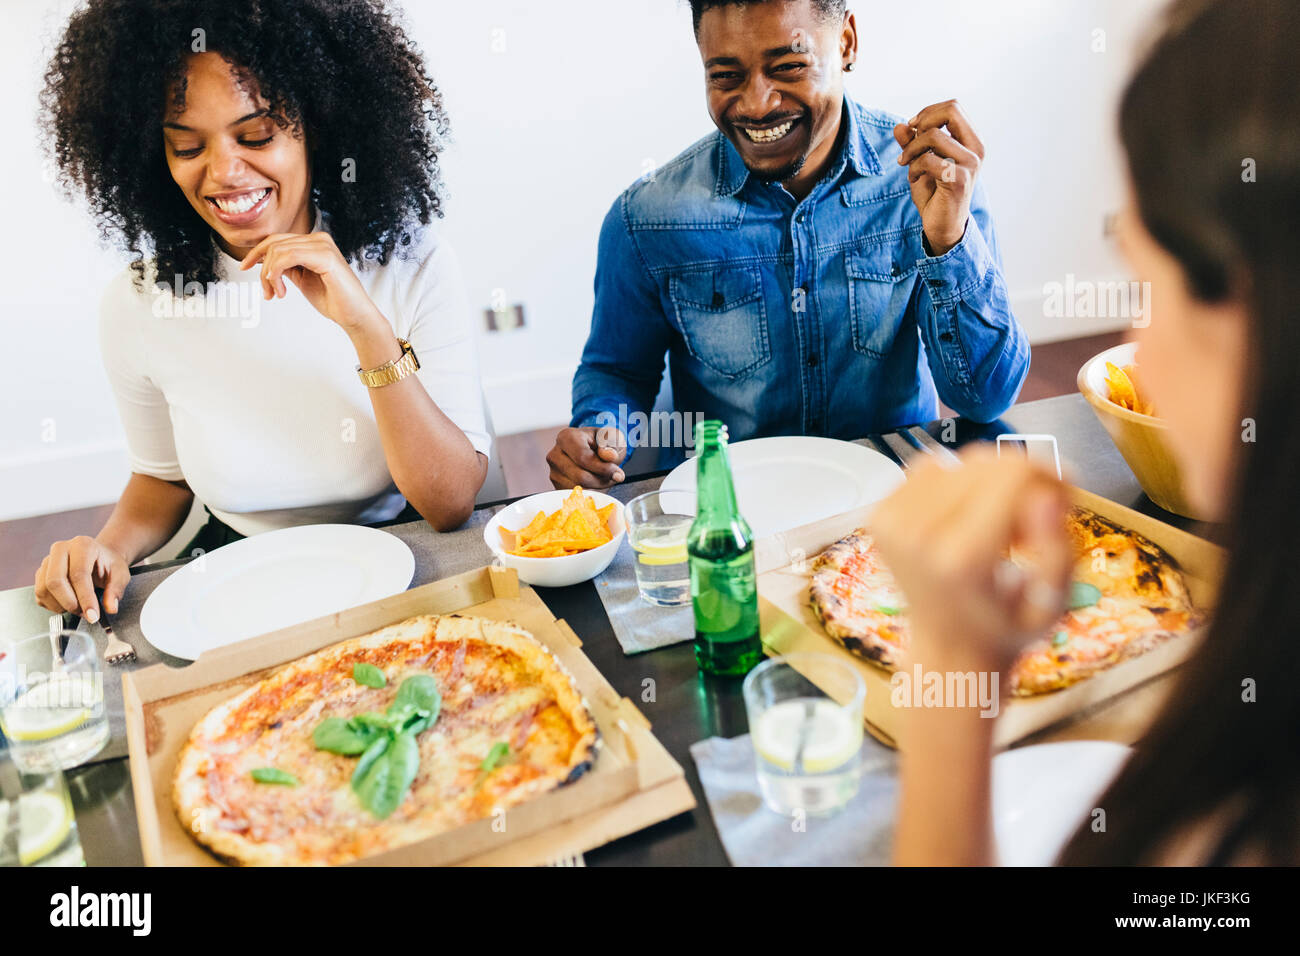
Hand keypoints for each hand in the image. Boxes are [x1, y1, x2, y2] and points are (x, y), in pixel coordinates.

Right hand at [34, 536, 130, 622]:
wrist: (99, 558)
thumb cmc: (109, 565)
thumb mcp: (121, 574)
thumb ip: (116, 590)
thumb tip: (111, 607)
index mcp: (82, 545)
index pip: (79, 574)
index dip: (85, 598)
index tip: (92, 615)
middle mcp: (61, 549)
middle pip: (55, 581)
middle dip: (70, 603)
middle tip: (85, 613)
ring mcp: (47, 561)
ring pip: (43, 589)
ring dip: (61, 606)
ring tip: (79, 608)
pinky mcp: (40, 573)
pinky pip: (40, 595)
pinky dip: (53, 605)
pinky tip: (68, 604)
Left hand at [240, 232, 380, 332]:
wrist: (355, 316)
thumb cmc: (334, 301)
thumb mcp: (303, 279)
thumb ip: (288, 267)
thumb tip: (265, 261)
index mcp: (315, 242)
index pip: (277, 239)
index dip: (257, 252)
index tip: (244, 267)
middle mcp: (319, 239)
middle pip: (275, 243)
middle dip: (262, 267)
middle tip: (265, 292)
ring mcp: (323, 245)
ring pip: (278, 250)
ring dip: (269, 276)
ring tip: (275, 295)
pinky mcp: (325, 256)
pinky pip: (287, 257)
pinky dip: (276, 273)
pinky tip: (280, 290)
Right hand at [546, 426, 627, 489]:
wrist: (593, 450)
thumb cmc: (602, 443)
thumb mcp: (613, 437)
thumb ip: (613, 443)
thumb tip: (609, 456)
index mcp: (566, 437)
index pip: (583, 457)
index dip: (603, 468)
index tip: (618, 473)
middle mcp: (555, 455)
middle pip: (581, 476)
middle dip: (602, 479)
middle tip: (615, 476)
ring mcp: (554, 472)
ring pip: (579, 489)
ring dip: (598, 487)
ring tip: (606, 477)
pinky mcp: (557, 486)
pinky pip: (576, 496)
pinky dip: (591, 492)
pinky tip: (598, 483)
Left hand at [868, 446, 1071, 671]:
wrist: (948, 646)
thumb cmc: (1002, 626)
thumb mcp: (1051, 605)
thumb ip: (1058, 551)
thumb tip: (1048, 498)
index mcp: (961, 559)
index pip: (1014, 474)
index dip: (1049, 478)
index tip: (1061, 504)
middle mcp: (918, 535)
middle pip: (989, 461)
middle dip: (1022, 483)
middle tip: (1030, 526)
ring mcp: (893, 523)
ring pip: (961, 460)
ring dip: (990, 483)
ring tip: (999, 526)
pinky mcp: (881, 514)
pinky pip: (932, 467)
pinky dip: (958, 484)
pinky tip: (968, 517)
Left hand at [893, 100, 984, 255]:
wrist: (942, 226)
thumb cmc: (934, 194)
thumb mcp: (920, 163)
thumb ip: (912, 143)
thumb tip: (899, 125)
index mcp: (971, 141)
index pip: (953, 107)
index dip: (928, 113)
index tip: (912, 128)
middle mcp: (976, 149)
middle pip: (951, 110)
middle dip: (922, 121)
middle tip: (910, 142)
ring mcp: (970, 164)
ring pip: (934, 135)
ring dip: (912, 150)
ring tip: (907, 166)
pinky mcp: (959, 179)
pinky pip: (928, 160)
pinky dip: (914, 167)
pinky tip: (913, 178)